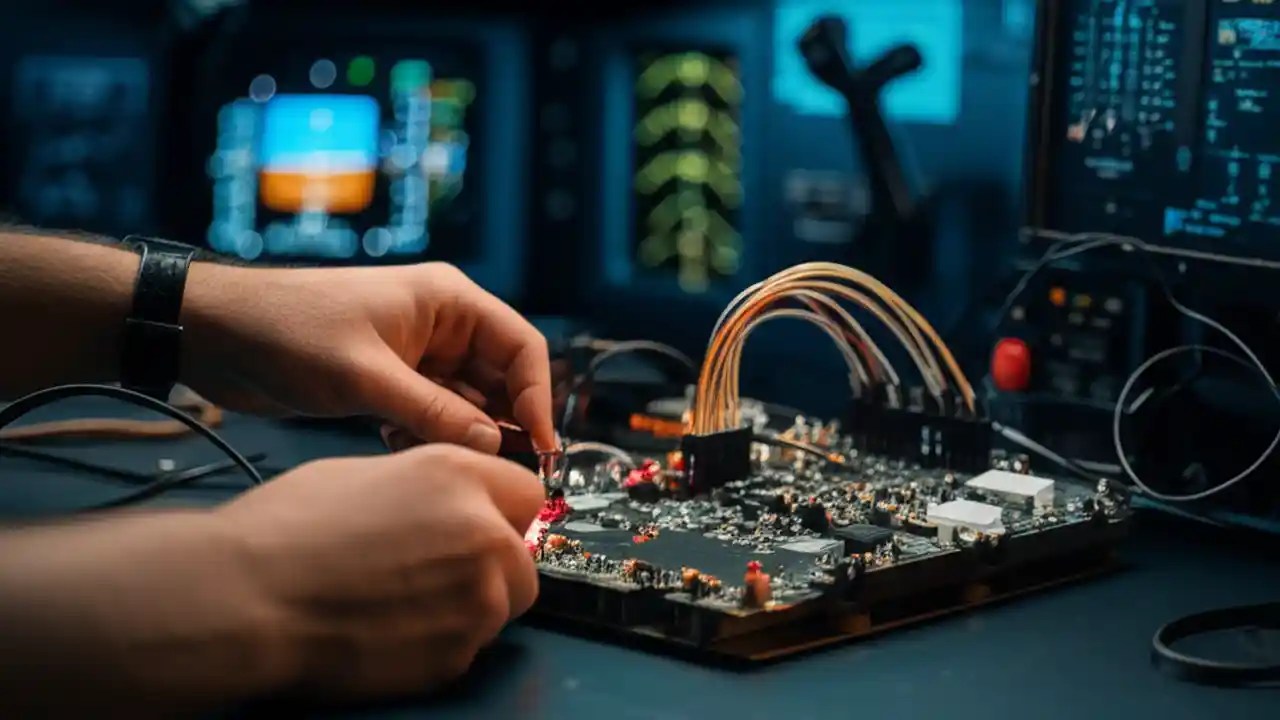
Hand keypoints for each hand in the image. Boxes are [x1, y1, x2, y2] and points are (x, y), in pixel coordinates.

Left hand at [181, 262, 553, 452]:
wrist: (216, 333)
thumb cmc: (288, 330)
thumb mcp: (365, 376)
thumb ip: (433, 412)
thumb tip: (493, 447)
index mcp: (448, 302)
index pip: (521, 347)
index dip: (538, 397)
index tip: (541, 446)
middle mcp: (441, 326)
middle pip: (501, 379)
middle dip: (505, 425)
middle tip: (507, 473)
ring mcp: (416, 355)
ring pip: (467, 403)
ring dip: (464, 436)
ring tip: (454, 469)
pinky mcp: (390, 381)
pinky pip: (433, 414)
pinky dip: (429, 437)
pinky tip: (406, 452)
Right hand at [217, 444, 544, 698]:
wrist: (246, 598)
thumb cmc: (287, 530)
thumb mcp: (370, 472)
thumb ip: (433, 487)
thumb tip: (455, 505)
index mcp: (459, 477)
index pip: (527, 495)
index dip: (502, 512)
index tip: (484, 525)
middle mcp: (482, 535)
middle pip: (522, 559)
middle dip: (491, 566)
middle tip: (437, 571)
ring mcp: (476, 600)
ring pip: (501, 606)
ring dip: (468, 605)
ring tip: (401, 600)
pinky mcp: (455, 654)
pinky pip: (467, 646)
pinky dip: (440, 640)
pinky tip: (390, 627)